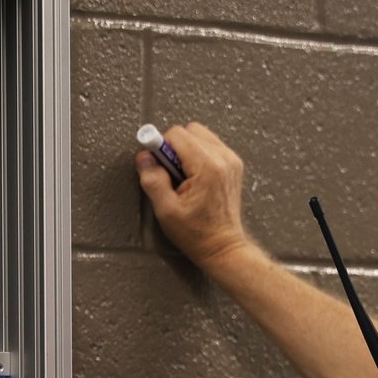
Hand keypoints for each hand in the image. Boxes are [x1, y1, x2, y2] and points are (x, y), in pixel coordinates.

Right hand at [136, 122, 255, 274]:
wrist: (223, 246)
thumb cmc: (197, 233)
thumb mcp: (166, 211)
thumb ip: (152, 180)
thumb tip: (144, 157)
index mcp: (208, 167)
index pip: (177, 134)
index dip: (161, 148)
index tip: (159, 166)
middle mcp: (223, 158)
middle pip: (190, 130)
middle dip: (174, 147)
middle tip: (172, 174)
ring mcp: (231, 160)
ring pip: (200, 135)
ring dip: (187, 150)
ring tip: (184, 177)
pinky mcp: (233, 164)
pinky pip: (210, 145)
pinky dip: (198, 155)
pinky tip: (195, 177)